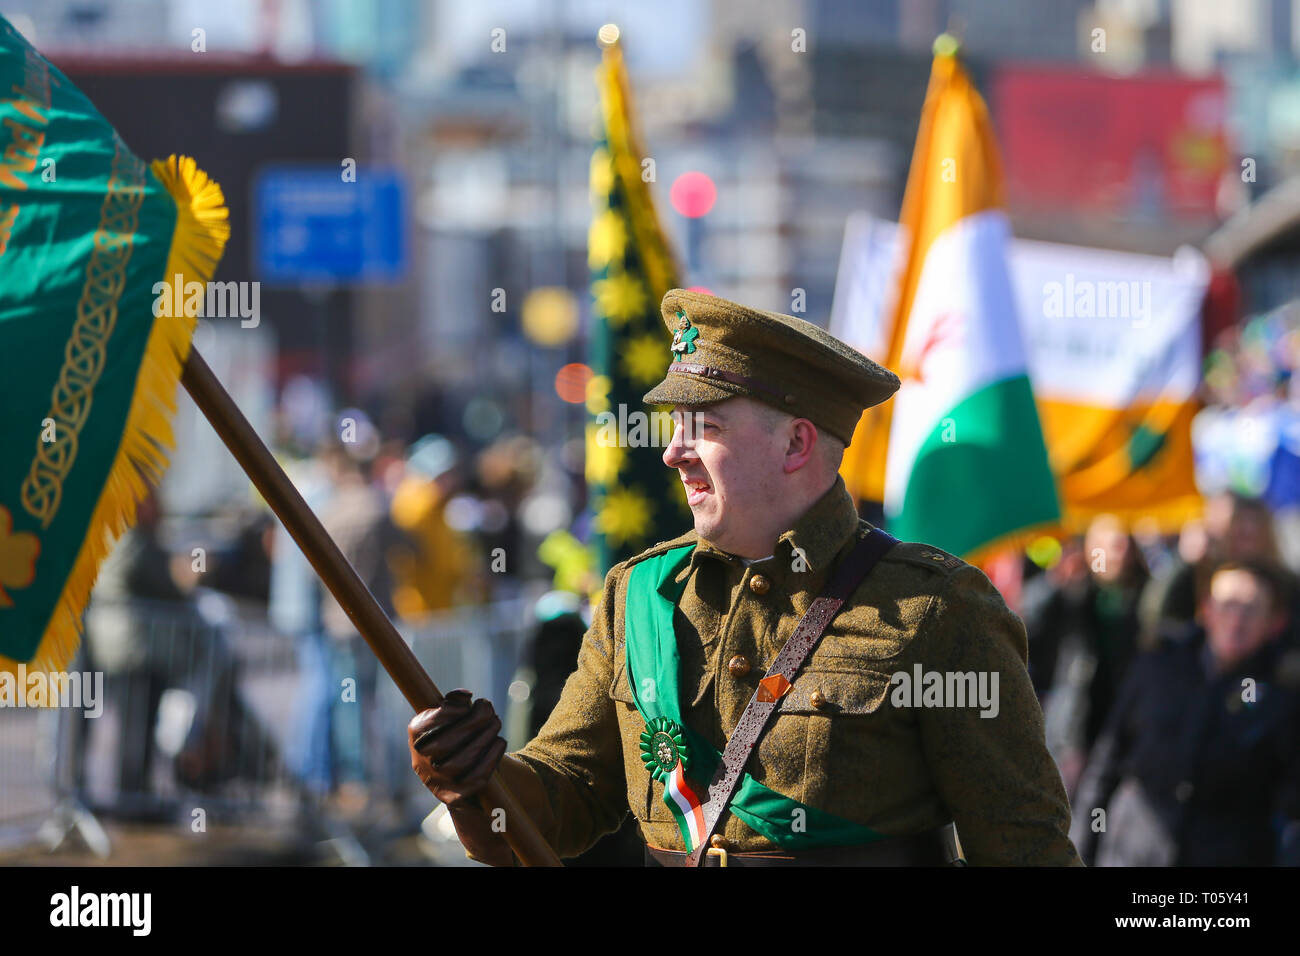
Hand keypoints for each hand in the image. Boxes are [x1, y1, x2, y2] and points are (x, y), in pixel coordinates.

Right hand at [408, 689, 507, 806]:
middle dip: (473, 722)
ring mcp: (437, 782)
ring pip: (460, 763)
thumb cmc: (457, 734)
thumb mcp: (452, 716)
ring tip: (495, 724)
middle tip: (489, 709)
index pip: (424, 726)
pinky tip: (498, 742)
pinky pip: (474, 780)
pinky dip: (491, 758)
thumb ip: (455, 703)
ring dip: (484, 739)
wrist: (461, 773)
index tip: (469, 701)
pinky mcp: (455, 796)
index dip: (450, 711)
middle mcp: (421, 762)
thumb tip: (464, 696)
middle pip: (445, 744)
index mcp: (416, 738)